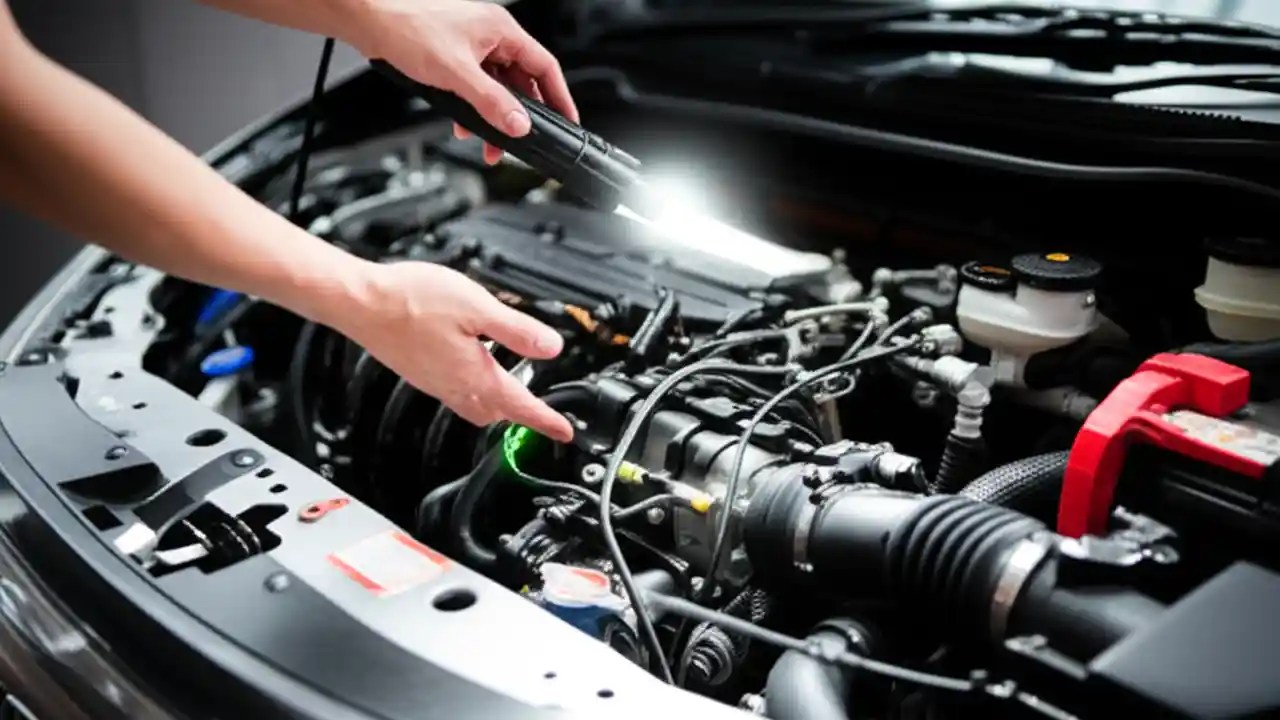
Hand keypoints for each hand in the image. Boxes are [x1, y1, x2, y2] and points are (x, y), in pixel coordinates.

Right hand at [334, 260, 573, 441]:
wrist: (361, 302)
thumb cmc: (411, 302)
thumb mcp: (478, 307)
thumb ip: (517, 331)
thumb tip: (551, 348)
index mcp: (474, 375)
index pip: (520, 407)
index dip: (546, 420)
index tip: (564, 432)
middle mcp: (454, 386)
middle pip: (497, 413)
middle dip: (521, 415)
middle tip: (541, 411)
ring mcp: (434, 381)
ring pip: (474, 405)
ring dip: (497, 402)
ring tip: (512, 387)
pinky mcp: (419, 372)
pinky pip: (454, 392)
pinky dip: (473, 388)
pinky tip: (473, 364)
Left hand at [351, 0, 578, 164]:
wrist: (368, 20)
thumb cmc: (407, 28)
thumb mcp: (457, 74)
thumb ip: (492, 102)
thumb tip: (519, 124)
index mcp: (501, 30)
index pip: (545, 67)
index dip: (559, 97)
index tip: (566, 121)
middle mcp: (491, 35)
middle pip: (520, 81)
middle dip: (519, 116)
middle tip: (519, 141)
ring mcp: (473, 45)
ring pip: (497, 87)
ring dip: (494, 115)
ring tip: (488, 141)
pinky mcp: (454, 55)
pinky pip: (477, 85)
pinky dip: (474, 106)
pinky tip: (464, 123)